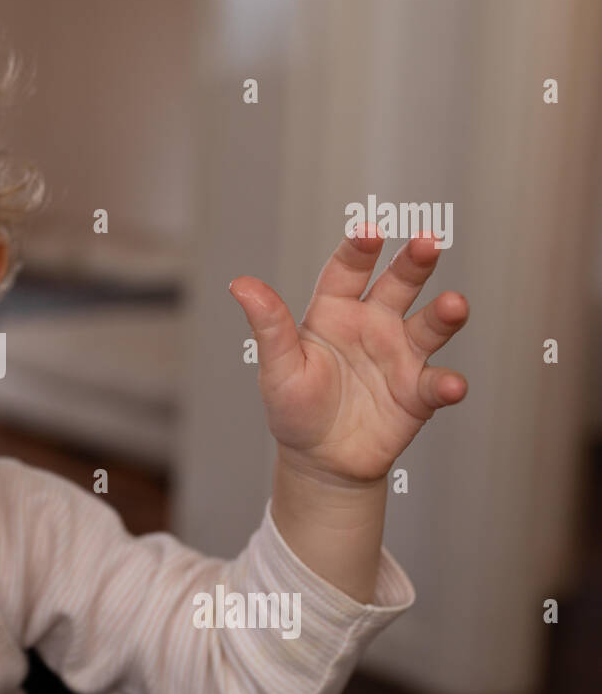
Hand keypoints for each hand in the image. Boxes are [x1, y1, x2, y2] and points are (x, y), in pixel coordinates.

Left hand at [228, 224, 469, 484]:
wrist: (319, 460)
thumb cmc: (294, 407)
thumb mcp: (276, 367)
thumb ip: (268, 325)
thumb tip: (240, 284)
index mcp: (335, 313)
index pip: (346, 272)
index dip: (358, 251)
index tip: (369, 233)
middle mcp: (374, 326)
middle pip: (398, 285)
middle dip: (413, 263)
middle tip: (427, 243)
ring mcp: (400, 357)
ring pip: (429, 326)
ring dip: (444, 315)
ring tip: (454, 306)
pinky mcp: (418, 393)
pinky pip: (436, 384)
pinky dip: (447, 384)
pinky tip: (451, 385)